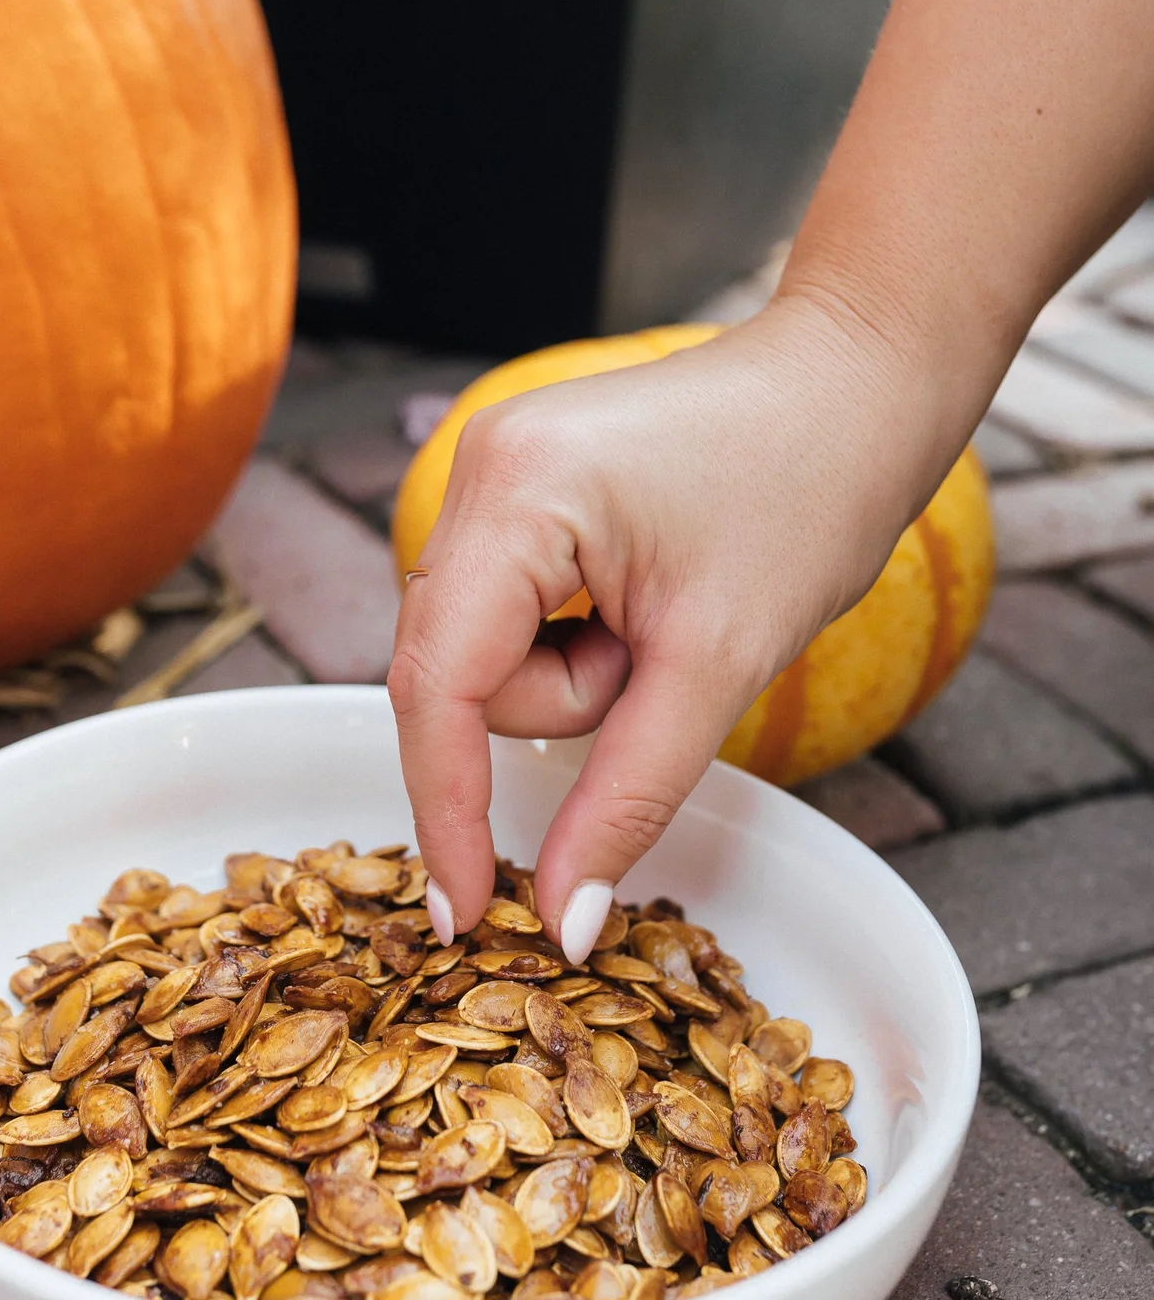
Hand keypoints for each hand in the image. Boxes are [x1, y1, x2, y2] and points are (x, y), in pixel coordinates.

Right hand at [387, 296, 956, 960]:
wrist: (861, 380)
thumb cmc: (812, 491)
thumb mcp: (718, 667)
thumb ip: (625, 799)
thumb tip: (562, 919)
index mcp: (515, 495)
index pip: (437, 686)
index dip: (444, 811)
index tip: (463, 916)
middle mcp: (477, 470)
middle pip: (455, 671)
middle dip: (555, 707)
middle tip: (655, 677)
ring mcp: (493, 472)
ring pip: (484, 651)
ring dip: (573, 676)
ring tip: (666, 626)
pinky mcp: (520, 486)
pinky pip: (508, 612)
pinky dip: (570, 641)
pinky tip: (640, 610)